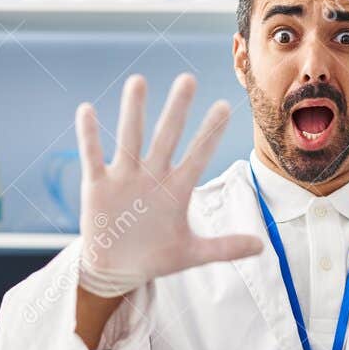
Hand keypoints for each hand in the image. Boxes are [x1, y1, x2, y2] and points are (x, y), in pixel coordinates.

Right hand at [74, 73, 263, 298]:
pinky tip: (87, 110)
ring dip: (133, 112)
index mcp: (176, 189)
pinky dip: (88, 136)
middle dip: (177, 110)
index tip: (224, 106)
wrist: (116, 270)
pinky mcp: (97, 185)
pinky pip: (92, 156)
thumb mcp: (192, 253)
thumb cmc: (155, 257)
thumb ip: (225, 248)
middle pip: (166, 137)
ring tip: (138, 81)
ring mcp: (124, 177)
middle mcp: (152, 176)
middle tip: (187, 79)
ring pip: (130, 138)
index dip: (210, 134)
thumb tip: (262, 246)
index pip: (198, 156)